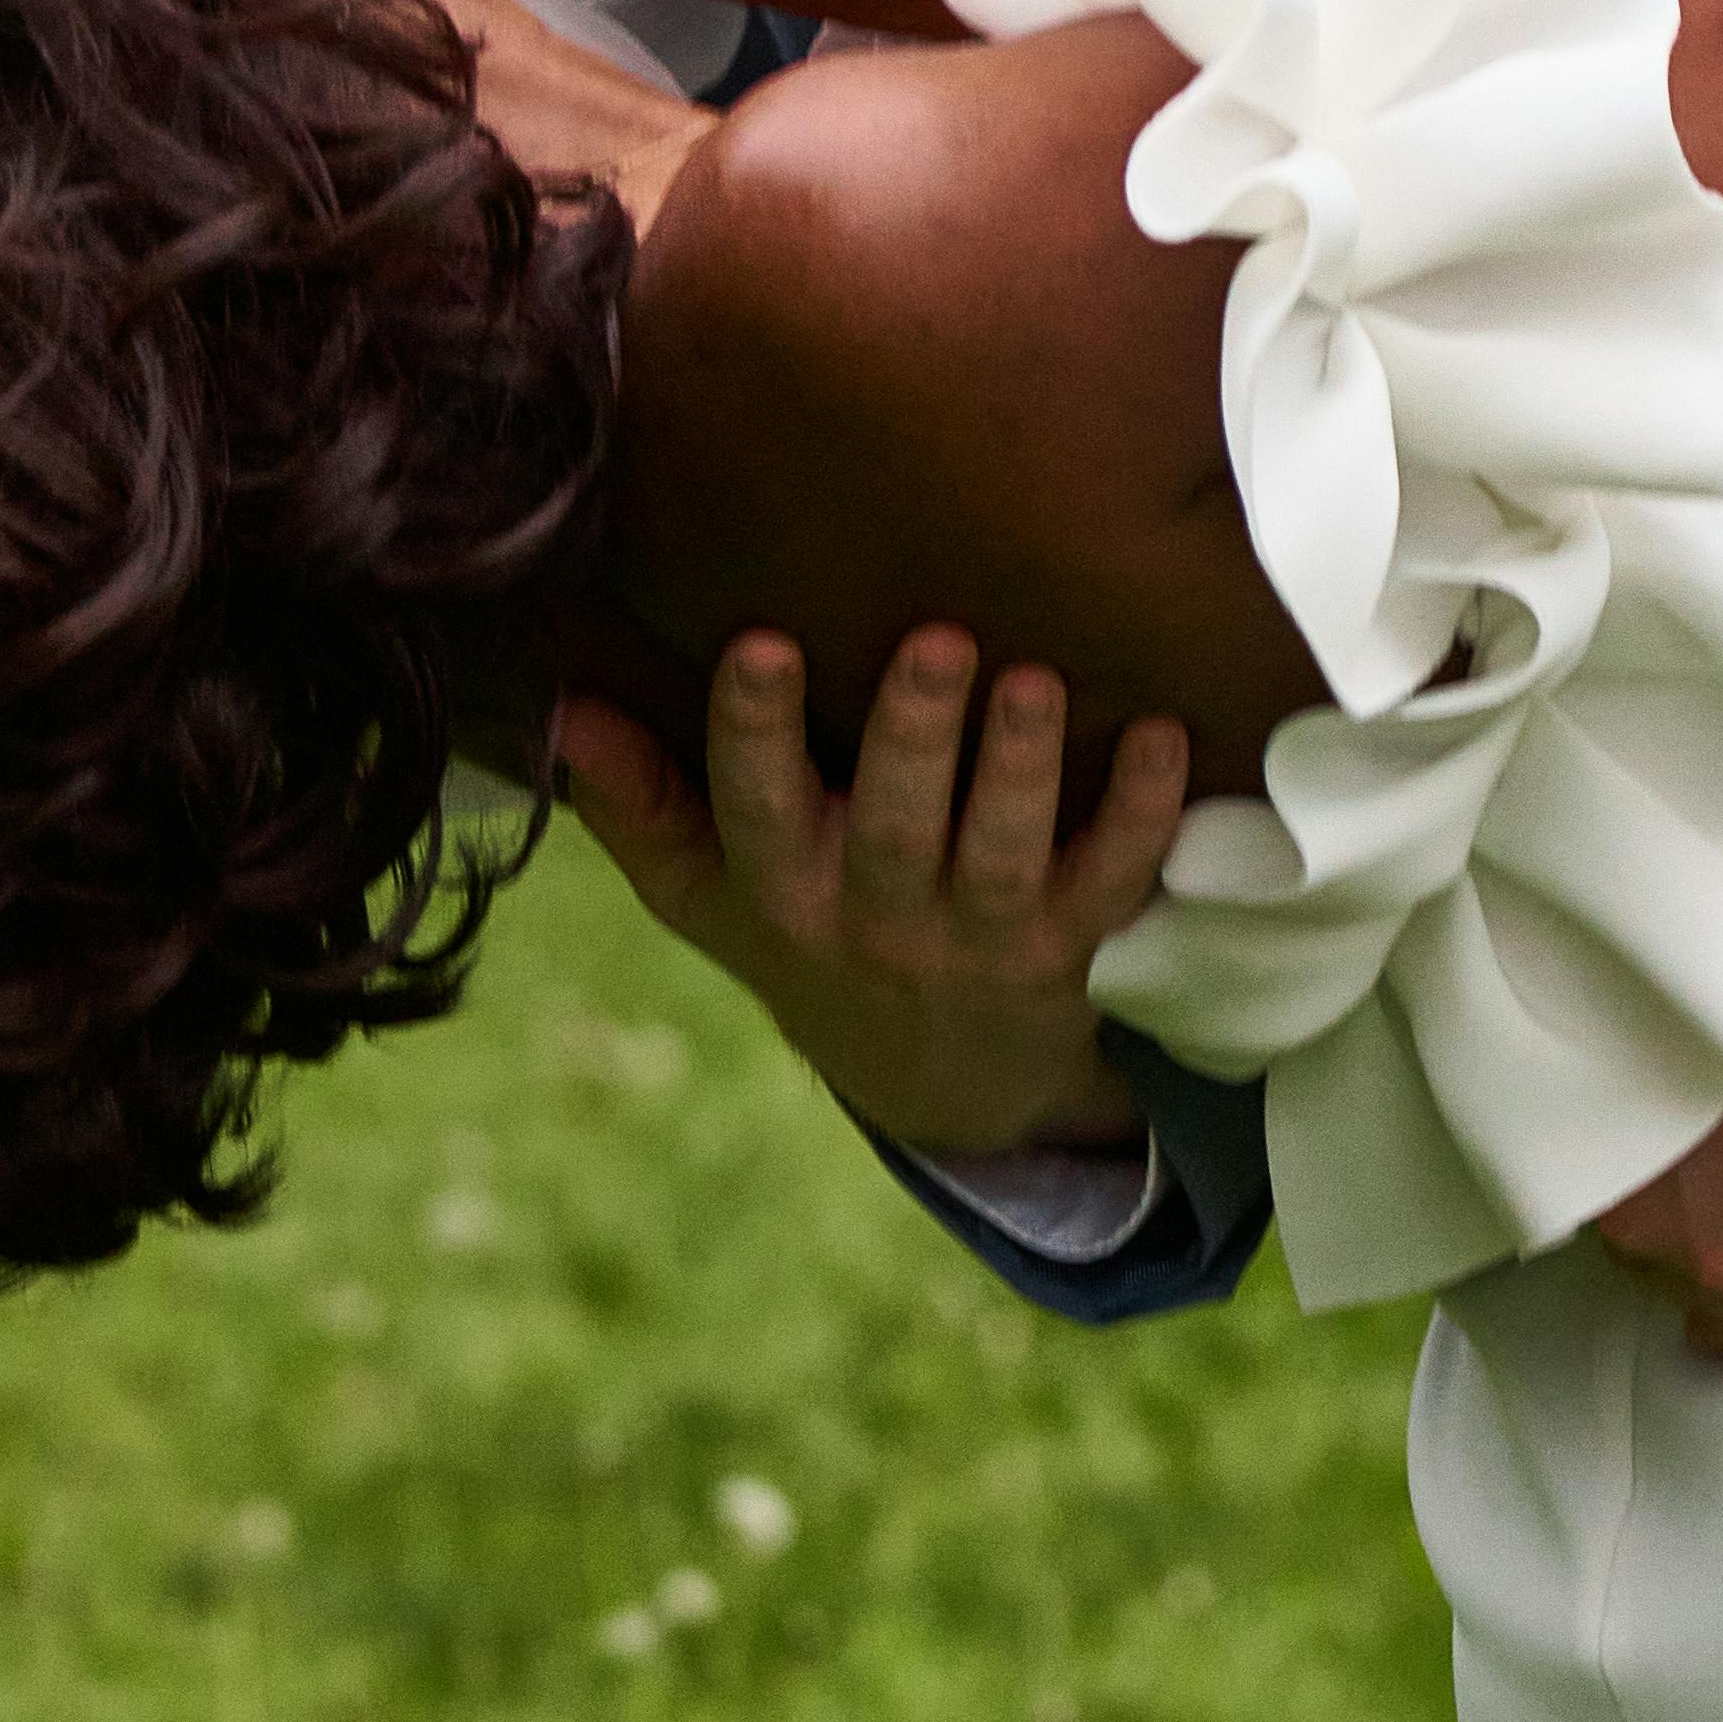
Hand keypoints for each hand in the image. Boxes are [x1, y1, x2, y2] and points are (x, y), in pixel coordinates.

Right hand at [557, 628, 1193, 1160]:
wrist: (938, 1080)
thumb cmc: (810, 940)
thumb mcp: (709, 897)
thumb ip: (640, 805)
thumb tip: (558, 709)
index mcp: (782, 892)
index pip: (752, 809)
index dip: (754, 731)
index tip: (763, 643)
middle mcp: (876, 917)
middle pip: (890, 827)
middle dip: (911, 736)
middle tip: (937, 641)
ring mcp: (976, 936)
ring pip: (999, 855)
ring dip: (1019, 769)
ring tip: (1035, 681)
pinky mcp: (1066, 944)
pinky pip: (1110, 880)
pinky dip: (1140, 815)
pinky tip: (1163, 737)